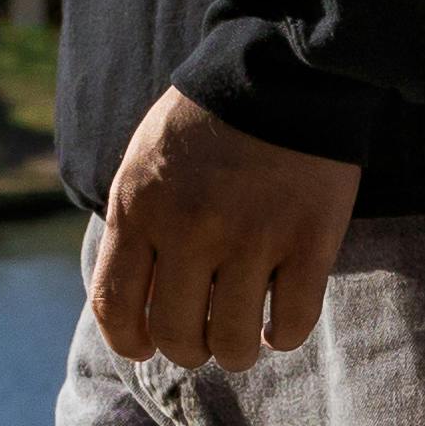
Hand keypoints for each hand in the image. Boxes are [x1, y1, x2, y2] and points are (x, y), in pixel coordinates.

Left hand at [85, 90, 361, 370]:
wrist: (283, 73)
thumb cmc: (209, 124)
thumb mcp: (146, 164)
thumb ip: (135, 227)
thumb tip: (132, 304)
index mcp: (140, 208)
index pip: (116, 307)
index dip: (130, 343)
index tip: (147, 346)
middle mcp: (190, 229)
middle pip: (176, 336)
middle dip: (188, 350)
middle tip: (204, 338)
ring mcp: (252, 237)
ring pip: (232, 342)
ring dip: (236, 352)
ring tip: (244, 339)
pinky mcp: (309, 241)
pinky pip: (291, 324)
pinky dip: (282, 335)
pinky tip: (279, 321)